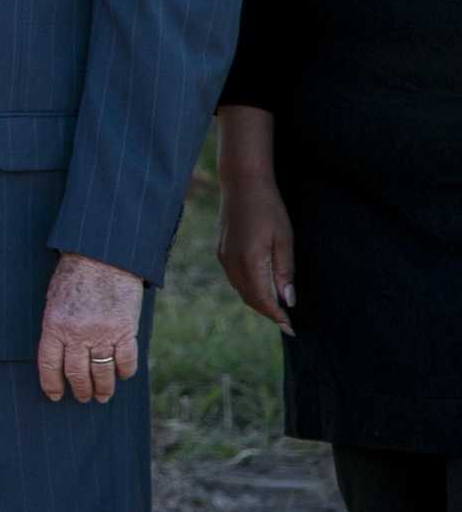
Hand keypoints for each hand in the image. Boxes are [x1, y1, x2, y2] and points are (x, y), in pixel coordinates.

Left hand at [36, 252, 143, 402]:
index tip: (54, 396)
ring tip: (102, 395)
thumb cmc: (74, 275)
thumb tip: (59, 355)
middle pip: (77, 374)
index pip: (49, 364)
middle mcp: (78, 333)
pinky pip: (126, 361)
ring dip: (103, 388)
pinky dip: (125, 372)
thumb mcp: (54, 299)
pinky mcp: (126, 330)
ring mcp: (103, 333)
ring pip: (102, 373)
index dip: (51, 384)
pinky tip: (123, 375)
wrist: (103, 256)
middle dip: (80, 391)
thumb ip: (56, 327)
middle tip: (83, 398)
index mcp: (55, 325)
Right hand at [216, 175, 295, 335]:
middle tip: (286, 322)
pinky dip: (247, 288)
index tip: (291, 328)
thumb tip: (288, 300)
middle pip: (249, 298)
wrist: (242, 183)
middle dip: (267, 312)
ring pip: (240, 289)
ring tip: (276, 307)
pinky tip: (260, 286)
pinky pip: (234, 278)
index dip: (277, 317)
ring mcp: (223, 256)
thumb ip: (284, 272)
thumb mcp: (284, 240)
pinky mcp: (220, 250)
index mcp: (249, 261)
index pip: (263, 300)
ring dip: (257, 301)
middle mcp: (231, 263)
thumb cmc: (268, 209)